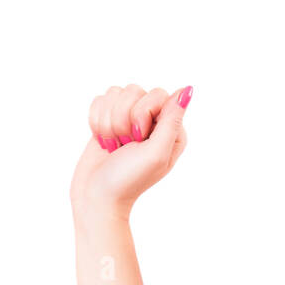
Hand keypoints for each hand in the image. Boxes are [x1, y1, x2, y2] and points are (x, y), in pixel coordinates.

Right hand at [70, 83, 191, 219]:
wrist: (97, 195)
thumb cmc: (129, 178)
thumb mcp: (156, 152)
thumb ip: (172, 120)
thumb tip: (188, 90)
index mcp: (172, 129)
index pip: (159, 95)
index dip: (142, 112)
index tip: (139, 137)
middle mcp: (154, 121)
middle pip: (135, 90)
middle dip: (123, 118)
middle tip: (125, 144)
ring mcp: (130, 118)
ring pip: (116, 93)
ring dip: (109, 122)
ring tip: (114, 145)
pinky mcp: (110, 119)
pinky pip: (101, 100)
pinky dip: (96, 121)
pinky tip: (103, 141)